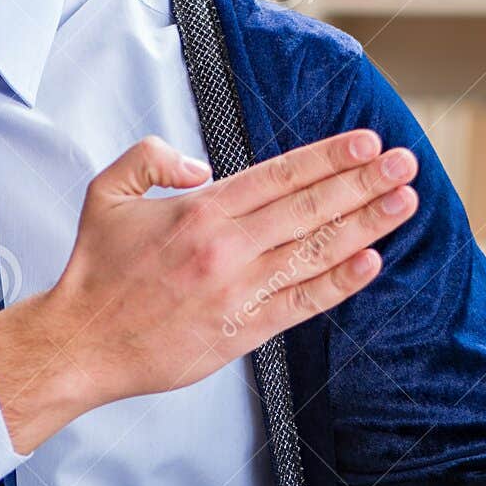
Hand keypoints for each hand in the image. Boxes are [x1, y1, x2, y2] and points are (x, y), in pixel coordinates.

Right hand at [0, 128, 418, 452]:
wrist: (81, 343)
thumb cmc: (95, 271)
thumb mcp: (106, 193)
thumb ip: (150, 158)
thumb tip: (201, 164)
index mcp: (198, 210)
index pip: (280, 175)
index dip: (329, 157)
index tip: (366, 142)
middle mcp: (226, 248)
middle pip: (310, 207)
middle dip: (363, 182)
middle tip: (404, 163)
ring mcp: (238, 291)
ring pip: (315, 250)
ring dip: (365, 224)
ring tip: (402, 202)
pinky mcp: (243, 331)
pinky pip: (302, 302)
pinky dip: (339, 282)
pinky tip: (371, 262)